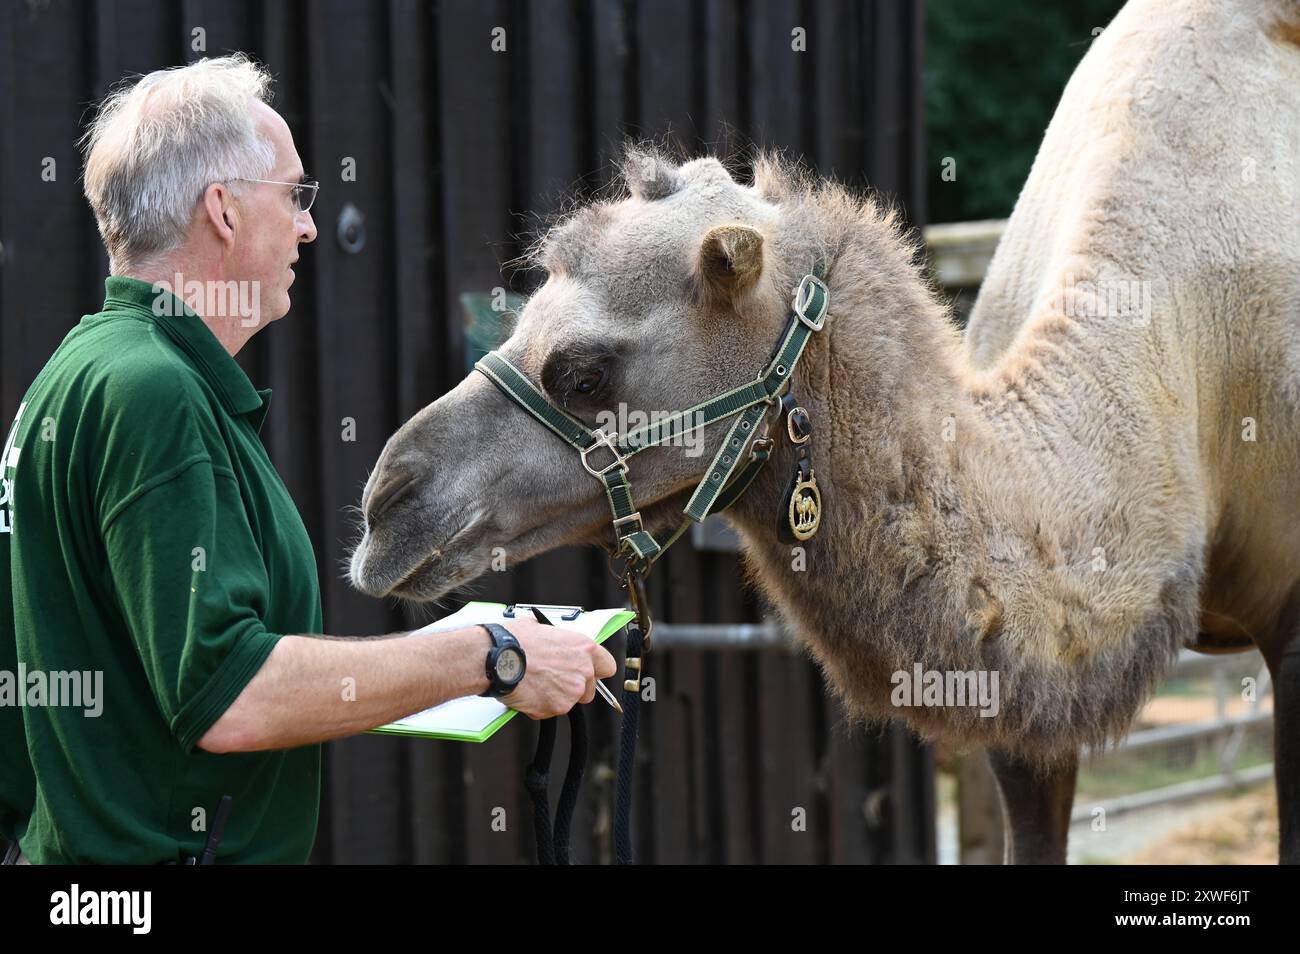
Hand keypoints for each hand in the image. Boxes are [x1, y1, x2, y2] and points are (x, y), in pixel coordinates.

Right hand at [496, 619, 616, 718]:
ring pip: (570, 701)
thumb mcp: (540, 627)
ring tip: (537, 684)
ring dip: (557, 696)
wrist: (495, 659)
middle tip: (555, 680)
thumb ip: (556, 638)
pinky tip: (528, 692)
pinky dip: (541, 706)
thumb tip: (552, 638)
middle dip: (575, 687)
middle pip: (590, 689)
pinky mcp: (556, 707)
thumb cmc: (514, 641)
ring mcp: (571, 692)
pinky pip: (552, 710)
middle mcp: (583, 670)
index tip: (589, 672)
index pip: (607, 666)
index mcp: (583, 647)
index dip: (597, 671)